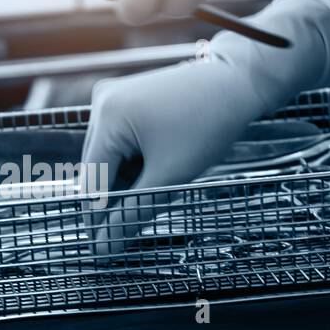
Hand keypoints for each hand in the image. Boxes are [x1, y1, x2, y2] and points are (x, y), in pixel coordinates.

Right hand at [81, 0, 329, 249]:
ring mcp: (112, 97)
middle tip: (138, 221)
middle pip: (97, 169)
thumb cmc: (209, 124)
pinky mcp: (125, 98)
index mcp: (108, 117)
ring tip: (161, 183)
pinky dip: (134, 160)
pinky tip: (159, 165)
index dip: (100, 217)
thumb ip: (133, 213)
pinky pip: (119, 140)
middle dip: (117, 196)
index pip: (91, 182)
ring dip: (127, 179)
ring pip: (108, 157)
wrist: (238, 81)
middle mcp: (102, 102)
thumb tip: (104, 247)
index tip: (107, 248)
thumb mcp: (170, 176)